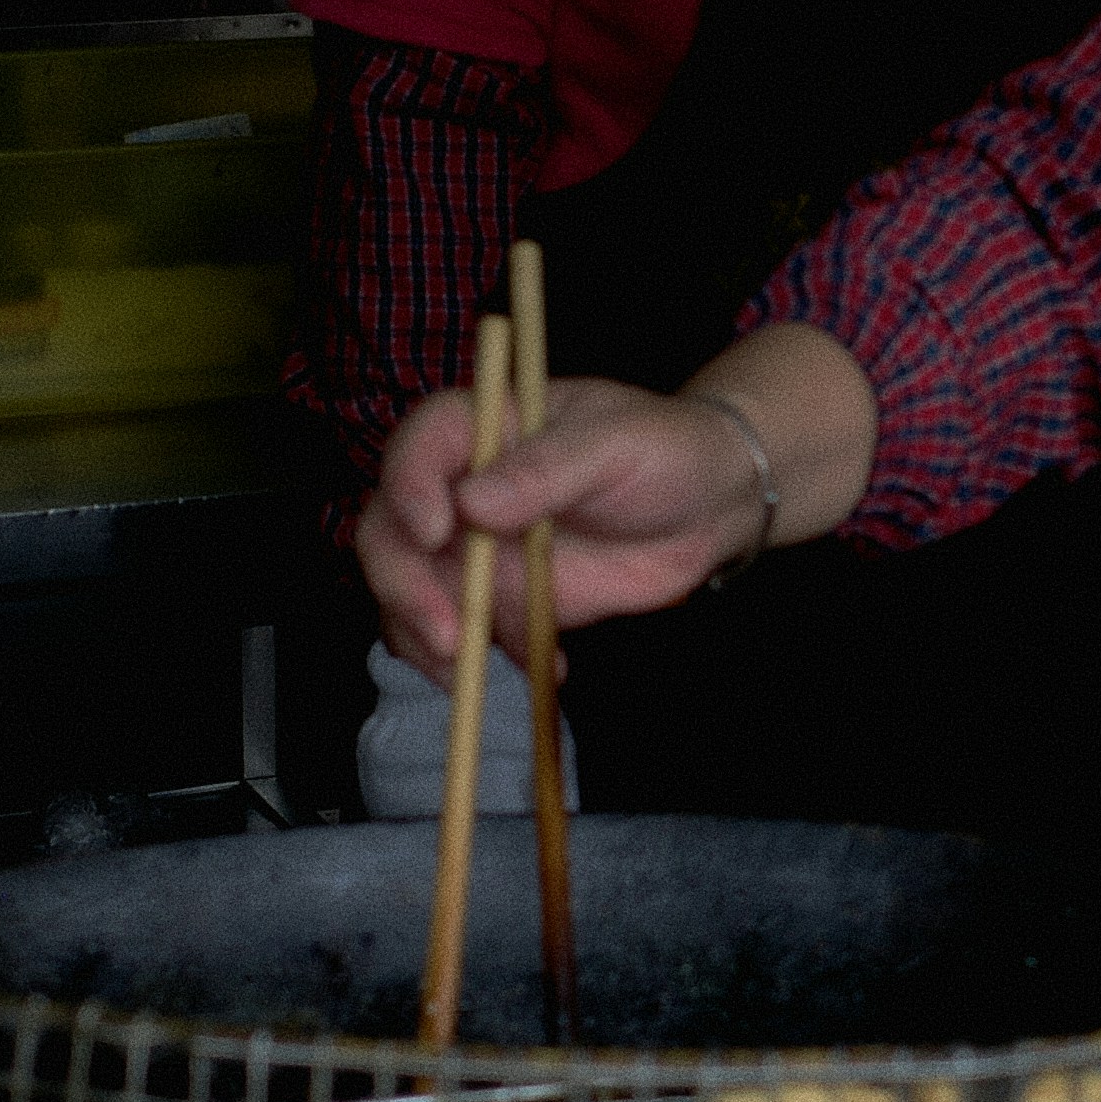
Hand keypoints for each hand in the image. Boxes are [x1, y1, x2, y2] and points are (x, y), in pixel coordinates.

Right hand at [360, 377, 771, 668]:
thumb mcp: (616, 446)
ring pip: (412, 593)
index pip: (422, 445)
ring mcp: (476, 547)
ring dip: (425, 638)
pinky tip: (548, 668)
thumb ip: (547, 471)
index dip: (410, 486)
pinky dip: (489, 663)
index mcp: (487, 426)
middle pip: (392, 529)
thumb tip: (473, 504)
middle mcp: (463, 486)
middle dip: (404, 585)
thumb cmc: (664, 452)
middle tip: (447, 634)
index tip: (435, 532)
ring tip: (471, 675)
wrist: (708, 507)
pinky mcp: (500, 597)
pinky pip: (465, 637)